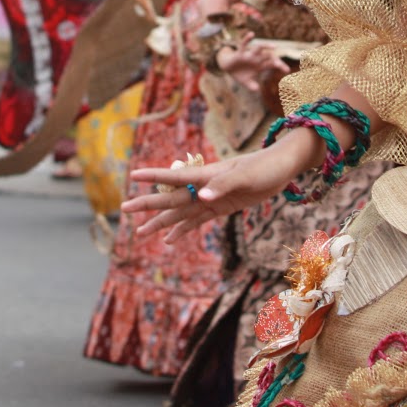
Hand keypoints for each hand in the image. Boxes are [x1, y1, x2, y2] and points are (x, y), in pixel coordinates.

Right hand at [122, 128, 323, 241]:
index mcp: (207, 175)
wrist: (282, 168)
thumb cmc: (265, 166)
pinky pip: (196, 221)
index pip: (175, 176)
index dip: (153, 177)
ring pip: (180, 213)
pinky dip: (182, 230)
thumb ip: (222, 186)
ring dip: (161, 222)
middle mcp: (204, 187)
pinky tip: (169, 240)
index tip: (132, 176)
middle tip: (124, 210)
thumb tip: (200, 198)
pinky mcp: (221, 207)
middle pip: (171, 198)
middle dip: (148, 204)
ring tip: (140, 232)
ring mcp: (211, 198)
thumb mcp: (246, 175)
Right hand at [217, 37, 291, 92]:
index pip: (272, 64)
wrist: (227, 67)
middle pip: (268, 56)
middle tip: (279, 64)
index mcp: (260, 65)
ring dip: (266, 47)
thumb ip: (251, 86)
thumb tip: (257, 90)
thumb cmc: (239, 73)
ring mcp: (249, 54)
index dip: (280, 66)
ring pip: (259, 48)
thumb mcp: (246, 82)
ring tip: (274, 47)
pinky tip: (252, 34)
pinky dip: (247, 39)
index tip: (287, 70)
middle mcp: (257, 58)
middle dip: (274, 60)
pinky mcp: (240, 52)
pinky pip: (244, 44)